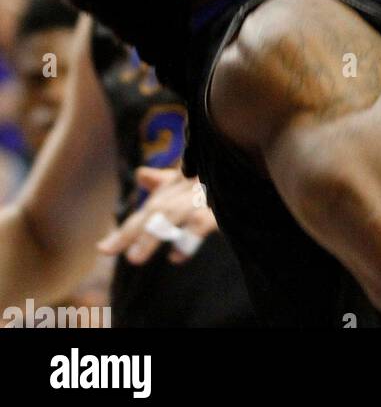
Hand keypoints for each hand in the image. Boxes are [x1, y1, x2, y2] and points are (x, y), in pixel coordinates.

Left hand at [97, 167, 217, 265]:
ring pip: (172, 215)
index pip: (148, 210)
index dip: (125, 231)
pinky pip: (202, 222)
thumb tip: (141, 173)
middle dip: (133, 233)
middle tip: (111, 253)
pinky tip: (175, 258)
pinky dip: (188, 238)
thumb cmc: (220, 166)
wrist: (251, 148)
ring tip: (135, 258)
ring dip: (153, 235)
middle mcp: (187, 189)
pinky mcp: (221, 204)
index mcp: (178, 186)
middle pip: (155, 211)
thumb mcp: (192, 173)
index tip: (102, 249)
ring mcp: (204, 195)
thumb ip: (165, 180)